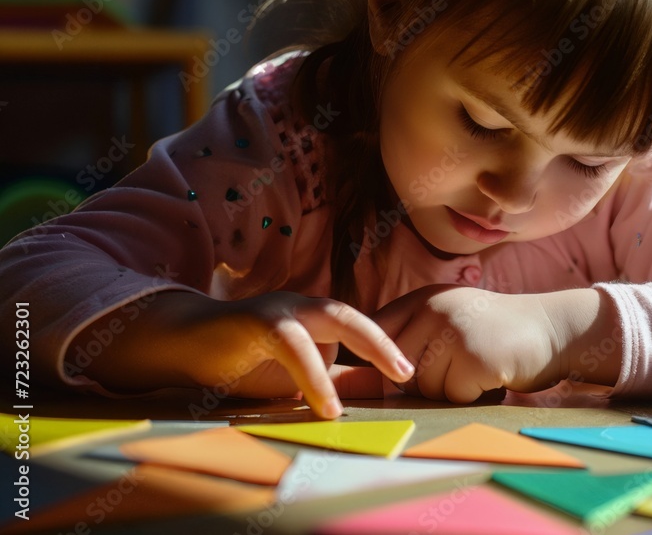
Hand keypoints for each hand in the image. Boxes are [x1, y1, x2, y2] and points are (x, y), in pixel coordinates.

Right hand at [73, 291, 413, 418]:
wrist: (180, 344)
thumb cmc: (237, 362)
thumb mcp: (287, 376)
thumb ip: (319, 380)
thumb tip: (355, 403)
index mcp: (313, 319)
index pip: (357, 329)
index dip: (384, 348)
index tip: (409, 374)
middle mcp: (302, 306)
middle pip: (352, 316)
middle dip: (384, 341)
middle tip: (408, 371)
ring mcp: (281, 308)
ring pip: (332, 321)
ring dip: (362, 350)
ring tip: (386, 381)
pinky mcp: (257, 319)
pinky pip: (294, 345)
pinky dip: (313, 376)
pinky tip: (326, 405)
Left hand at [371, 284, 565, 402]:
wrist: (551, 328)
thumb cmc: (493, 334)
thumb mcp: (446, 322)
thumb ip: (406, 341)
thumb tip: (344, 379)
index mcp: (420, 300)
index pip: (373, 336)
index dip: (375, 363)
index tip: (385, 376)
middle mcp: (431, 309)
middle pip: (397, 373)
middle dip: (425, 383)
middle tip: (460, 366)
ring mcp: (452, 330)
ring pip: (425, 389)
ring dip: (451, 390)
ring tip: (477, 368)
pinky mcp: (472, 355)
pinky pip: (453, 396)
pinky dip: (472, 395)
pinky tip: (492, 375)